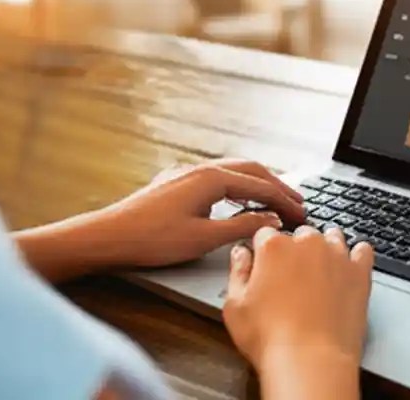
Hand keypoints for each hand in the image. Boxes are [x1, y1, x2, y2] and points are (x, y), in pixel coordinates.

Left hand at [13, 160, 306, 280]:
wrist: (108, 236)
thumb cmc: (152, 240)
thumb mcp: (203, 239)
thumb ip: (241, 228)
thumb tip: (270, 220)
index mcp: (211, 179)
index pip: (260, 185)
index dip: (284, 201)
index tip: (301, 213)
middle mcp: (200, 169)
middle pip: (250, 170)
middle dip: (276, 186)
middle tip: (297, 203)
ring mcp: (185, 174)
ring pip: (232, 171)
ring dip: (257, 183)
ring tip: (274, 199)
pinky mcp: (175, 183)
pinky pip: (216, 176)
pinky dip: (237, 185)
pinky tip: (237, 200)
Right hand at [223, 226, 372, 398]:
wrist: (310, 361)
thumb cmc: (270, 338)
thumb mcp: (235, 307)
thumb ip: (238, 272)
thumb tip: (241, 254)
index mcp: (273, 247)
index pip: (266, 234)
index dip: (263, 251)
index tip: (264, 264)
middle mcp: (306, 244)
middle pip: (300, 235)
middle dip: (295, 251)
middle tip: (291, 278)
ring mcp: (336, 256)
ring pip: (332, 237)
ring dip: (325, 249)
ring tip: (319, 272)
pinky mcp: (359, 273)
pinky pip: (363, 250)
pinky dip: (356, 255)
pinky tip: (348, 268)